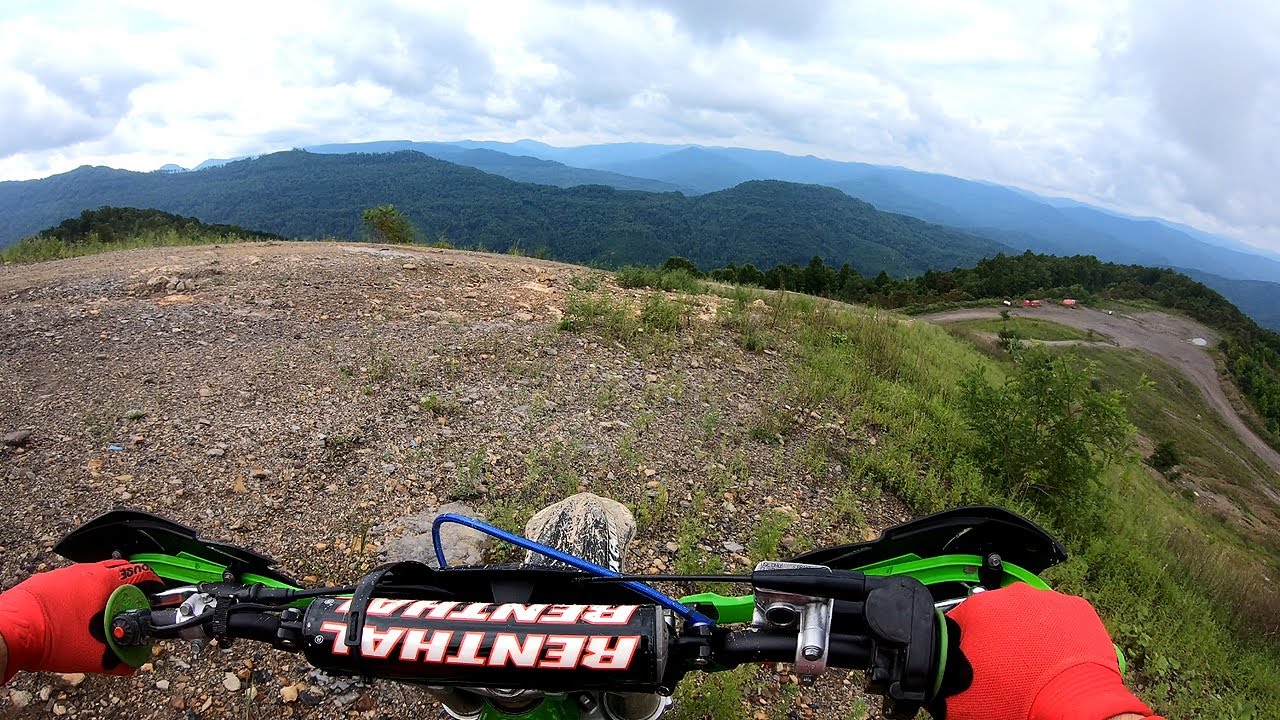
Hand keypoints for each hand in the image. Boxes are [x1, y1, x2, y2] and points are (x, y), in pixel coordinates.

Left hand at [0, 560, 160, 682]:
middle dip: (129, 586)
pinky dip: (80, 596)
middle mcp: (86, 571)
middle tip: (131, 604)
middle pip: (119, 571)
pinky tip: (74, 617)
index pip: (141, 574)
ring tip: (100, 614)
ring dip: (103, 591)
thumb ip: (119, 659)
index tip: (155, 595)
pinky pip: (72, 584)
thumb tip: (131, 662)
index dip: (153, 585)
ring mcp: (64, 575)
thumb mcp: (93, 655)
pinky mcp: (46, 583)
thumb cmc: (50, 637)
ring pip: (94, 577)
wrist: (8, 632)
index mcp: (104, 581)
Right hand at [928, 583, 1155, 719]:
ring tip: (1034, 665)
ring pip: (1028, 613)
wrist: (1074, 709)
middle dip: (997, 636)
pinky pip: (1059, 617)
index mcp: (977, 610)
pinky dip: (1057, 634)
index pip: (958, 622)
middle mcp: (1011, 596)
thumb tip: (940, 679)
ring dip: (1027, 633)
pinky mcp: (1076, 607)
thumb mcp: (961, 700)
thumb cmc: (1021, 702)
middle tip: (1005, 668)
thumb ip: (943, 680)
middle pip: (995, 614)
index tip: (972, 663)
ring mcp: (1046, 599)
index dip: (964, 646)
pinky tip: (1056, 658)